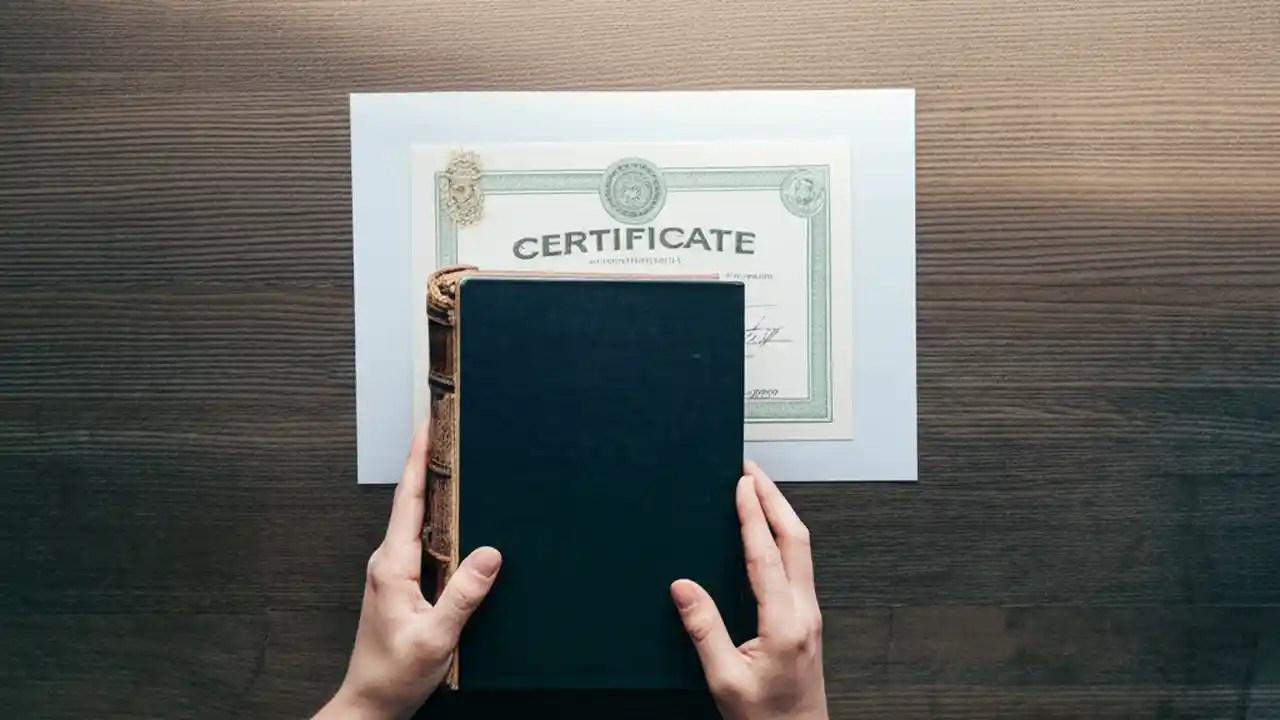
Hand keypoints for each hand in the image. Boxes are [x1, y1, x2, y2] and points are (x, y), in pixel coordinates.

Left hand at [315, 423, 501, 719]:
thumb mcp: (437, 637)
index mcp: (393, 565)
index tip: (428, 425)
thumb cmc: (395, 674)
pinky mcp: (401, 583)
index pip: (408, 500)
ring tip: (454, 462)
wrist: (370, 704)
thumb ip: (463, 595)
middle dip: (428, 462)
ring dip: (432, 489)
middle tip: (447, 430)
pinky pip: (420, 539)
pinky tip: (456, 517)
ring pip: (415, 519)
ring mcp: (392, 572)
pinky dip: (436, 517)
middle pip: (411, 500)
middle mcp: (388, 561)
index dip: (420, 460)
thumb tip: (491, 552)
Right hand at [670, 461, 826, 719]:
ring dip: (781, 514)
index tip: (741, 484)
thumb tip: (682, 587)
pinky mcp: (806, 620)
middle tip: (751, 470)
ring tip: (758, 489)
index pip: (766, 556)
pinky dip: (783, 537)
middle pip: (796, 540)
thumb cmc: (764, 718)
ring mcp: (810, 615)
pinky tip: (767, 533)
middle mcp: (804, 612)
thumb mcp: (724, 679)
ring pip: (801, 550)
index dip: (753, 515)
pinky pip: (798, 565)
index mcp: (784, 624)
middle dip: (774, 499)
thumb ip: (704, 631)